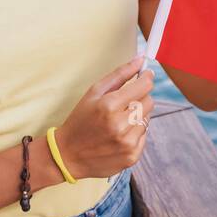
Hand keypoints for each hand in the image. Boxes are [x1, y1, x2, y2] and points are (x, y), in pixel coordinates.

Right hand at [53, 54, 154, 179]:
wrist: (67, 155)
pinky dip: (135, 132)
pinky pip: (144, 135)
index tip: (145, 75)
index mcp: (108, 106)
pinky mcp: (131, 156)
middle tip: (125, 100)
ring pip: (147, 118)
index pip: (144, 86)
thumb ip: (120, 74)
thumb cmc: (80, 119)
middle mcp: (120, 125)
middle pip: (149, 102)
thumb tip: (141, 59)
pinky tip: (119, 134)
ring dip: (137, 116)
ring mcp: (127, 143)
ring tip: (118, 120)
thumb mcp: (94, 92)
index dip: (146, 78)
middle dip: (140, 97)